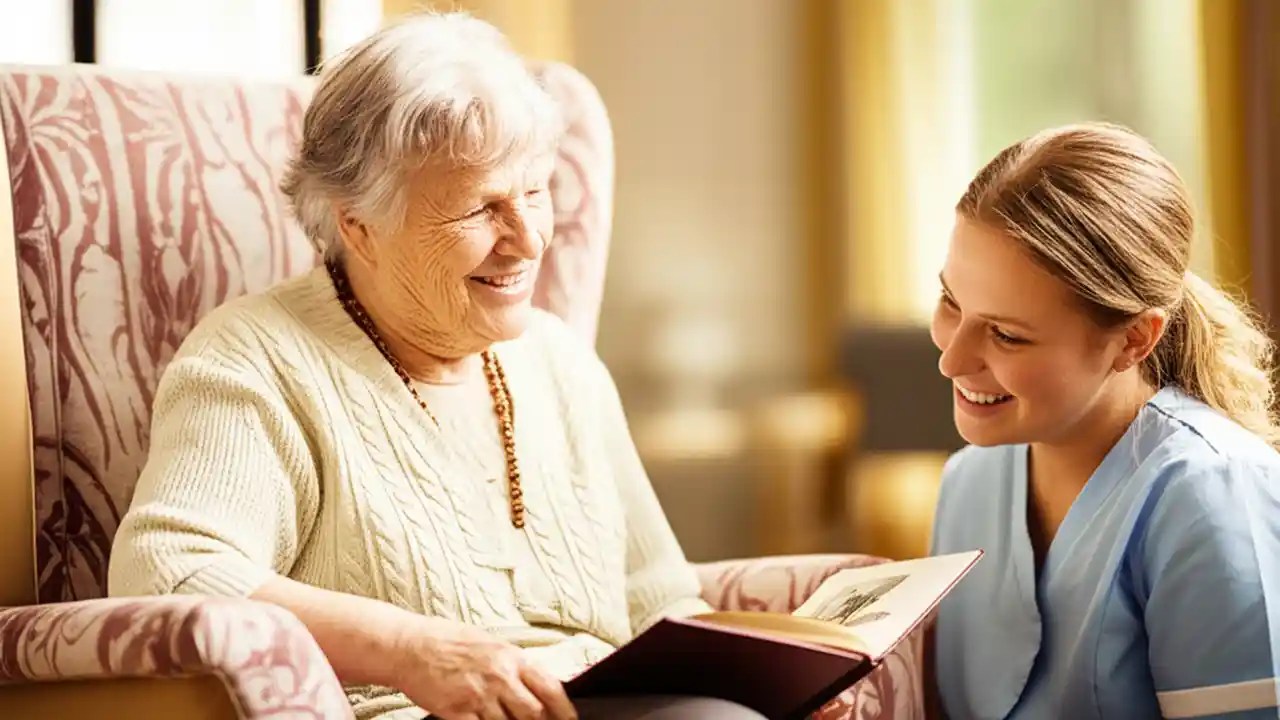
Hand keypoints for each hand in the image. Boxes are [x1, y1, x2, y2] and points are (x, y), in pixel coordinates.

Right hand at [394, 616, 578, 719]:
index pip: (551, 688)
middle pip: (534, 713)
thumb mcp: (490, 644)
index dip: (564, 710)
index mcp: (511, 657)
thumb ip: (514, 665)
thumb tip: (536, 685)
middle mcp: (499, 677)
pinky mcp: (458, 712)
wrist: (411, 646)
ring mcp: (479, 696)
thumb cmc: (448, 641)